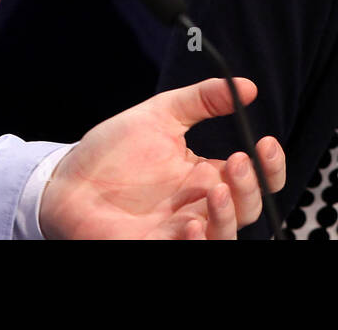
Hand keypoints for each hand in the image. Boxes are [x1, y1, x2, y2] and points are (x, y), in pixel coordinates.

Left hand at [39, 77, 285, 238]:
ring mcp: (181, 230)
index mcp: (205, 175)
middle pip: (248, 208)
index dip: (269, 166)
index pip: (255, 178)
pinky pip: (191, 252)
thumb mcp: (161, 114)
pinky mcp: (157, 246)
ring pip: (226, 235)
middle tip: (237, 161)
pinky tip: (190, 225)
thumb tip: (246, 86)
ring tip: (215, 190)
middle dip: (250, 187)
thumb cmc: (111, 150)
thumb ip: (202, 100)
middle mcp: (199, 205)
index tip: (265, 141)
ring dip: (229, 216)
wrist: (68, 178)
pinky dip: (197, 242)